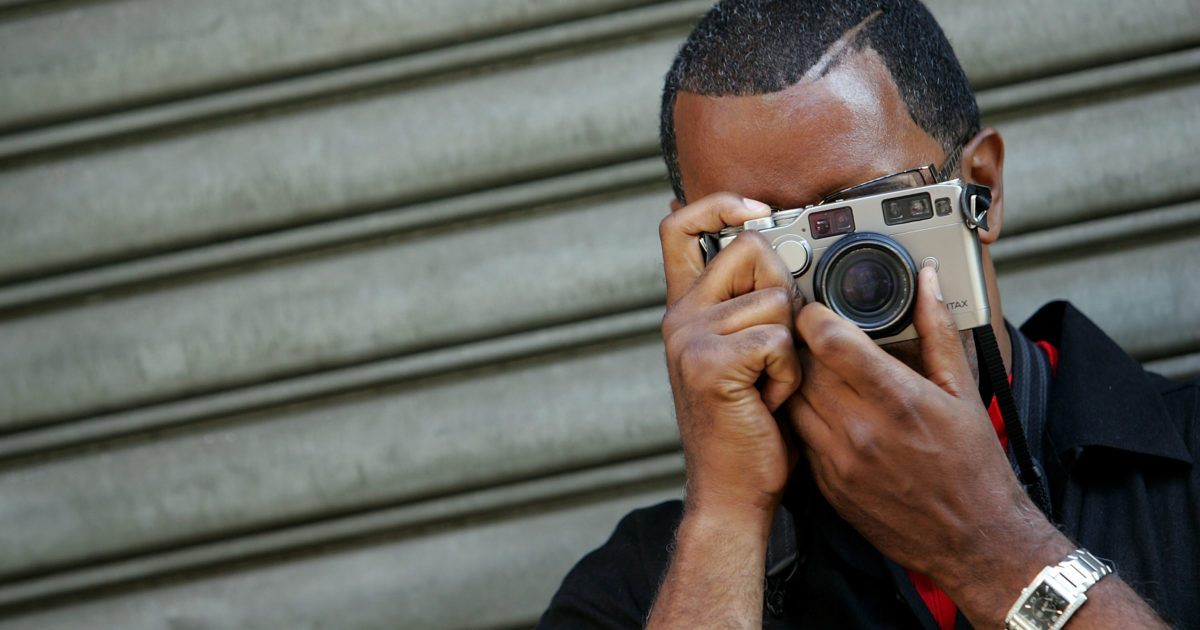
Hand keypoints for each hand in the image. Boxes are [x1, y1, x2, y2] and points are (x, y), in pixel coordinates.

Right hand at [659, 193, 804, 517]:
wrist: (731, 492)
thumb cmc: (749, 427)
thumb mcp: (742, 355)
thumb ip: (746, 305)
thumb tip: (778, 253)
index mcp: (685, 310)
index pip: (678, 227)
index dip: (717, 203)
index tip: (754, 209)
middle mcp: (679, 317)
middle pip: (751, 249)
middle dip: (783, 291)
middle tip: (771, 349)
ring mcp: (688, 338)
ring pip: (777, 298)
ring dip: (790, 347)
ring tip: (767, 384)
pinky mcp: (709, 362)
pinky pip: (778, 338)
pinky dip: (788, 374)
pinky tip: (767, 400)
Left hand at [785, 267, 1054, 587]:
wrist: (975, 540)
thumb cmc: (974, 467)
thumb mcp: (964, 391)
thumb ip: (938, 329)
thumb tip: (928, 281)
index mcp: (897, 399)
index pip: (827, 339)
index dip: (815, 315)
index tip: (818, 310)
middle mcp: (861, 429)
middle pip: (802, 365)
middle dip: (806, 345)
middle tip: (819, 339)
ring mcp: (839, 460)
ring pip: (793, 399)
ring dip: (800, 381)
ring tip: (822, 375)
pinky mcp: (827, 485)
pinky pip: (799, 436)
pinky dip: (805, 417)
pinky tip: (826, 412)